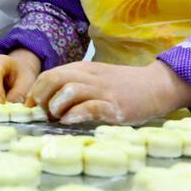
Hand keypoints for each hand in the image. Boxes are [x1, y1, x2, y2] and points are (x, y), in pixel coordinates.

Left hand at [26, 60, 190, 124]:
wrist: (158, 85)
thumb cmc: (125, 86)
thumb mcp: (97, 78)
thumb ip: (76, 85)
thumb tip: (48, 103)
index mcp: (84, 69)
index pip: (49, 74)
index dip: (35, 92)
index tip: (32, 108)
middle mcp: (91, 77)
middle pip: (54, 79)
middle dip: (41, 97)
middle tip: (43, 113)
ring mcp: (103, 91)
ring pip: (69, 90)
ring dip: (56, 106)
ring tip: (57, 118)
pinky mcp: (115, 106)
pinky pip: (89, 107)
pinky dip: (75, 115)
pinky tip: (70, 121)